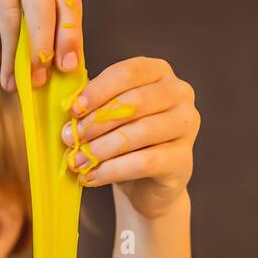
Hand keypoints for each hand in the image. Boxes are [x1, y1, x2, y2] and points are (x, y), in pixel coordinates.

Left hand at [60, 57, 199, 218]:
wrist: (148, 185)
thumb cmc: (126, 143)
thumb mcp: (110, 117)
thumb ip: (95, 105)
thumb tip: (72, 108)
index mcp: (159, 72)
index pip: (127, 72)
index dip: (97, 91)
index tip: (73, 110)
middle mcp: (180, 93)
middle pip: (133, 102)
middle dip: (96, 122)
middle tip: (70, 139)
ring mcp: (186, 125)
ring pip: (138, 133)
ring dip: (100, 149)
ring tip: (77, 161)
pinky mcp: (183, 159)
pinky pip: (143, 162)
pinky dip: (112, 171)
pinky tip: (92, 177)